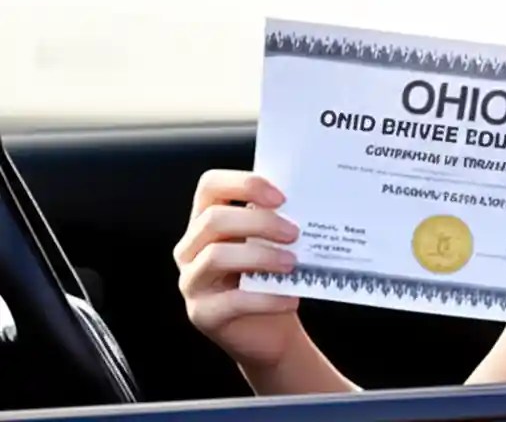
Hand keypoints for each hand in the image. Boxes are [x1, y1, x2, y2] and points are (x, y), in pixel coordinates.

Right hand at [174, 170, 304, 369]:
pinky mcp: (202, 314)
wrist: (270, 330)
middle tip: (294, 233)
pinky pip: (232, 301)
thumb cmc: (271, 277)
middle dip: (259, 222)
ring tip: (292, 264)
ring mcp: (192, 281)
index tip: (280, 197)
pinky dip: (266, 298)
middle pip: (214, 220)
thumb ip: (276, 220)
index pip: (210, 186)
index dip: (243, 184)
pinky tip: (291, 299)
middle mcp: (191, 248)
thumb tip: (306, 199)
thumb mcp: (271, 243)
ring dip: (261, 257)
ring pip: (216, 256)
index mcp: (206, 221)